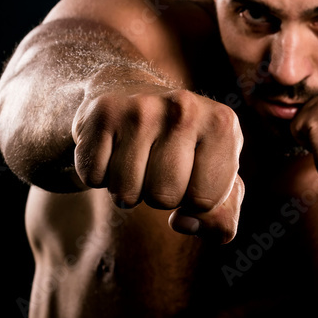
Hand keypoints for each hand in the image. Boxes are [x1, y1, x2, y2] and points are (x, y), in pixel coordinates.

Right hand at [71, 79, 243, 242]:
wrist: (131, 93)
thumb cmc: (183, 146)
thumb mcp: (216, 177)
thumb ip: (222, 217)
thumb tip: (185, 224)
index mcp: (223, 124)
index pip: (206, 201)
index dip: (193, 203)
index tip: (190, 177)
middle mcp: (185, 108)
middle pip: (164, 198)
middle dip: (159, 196)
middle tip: (158, 167)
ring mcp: (143, 107)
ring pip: (126, 193)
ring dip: (128, 190)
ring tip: (136, 159)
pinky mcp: (105, 112)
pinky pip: (94, 177)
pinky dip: (99, 175)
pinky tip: (113, 149)